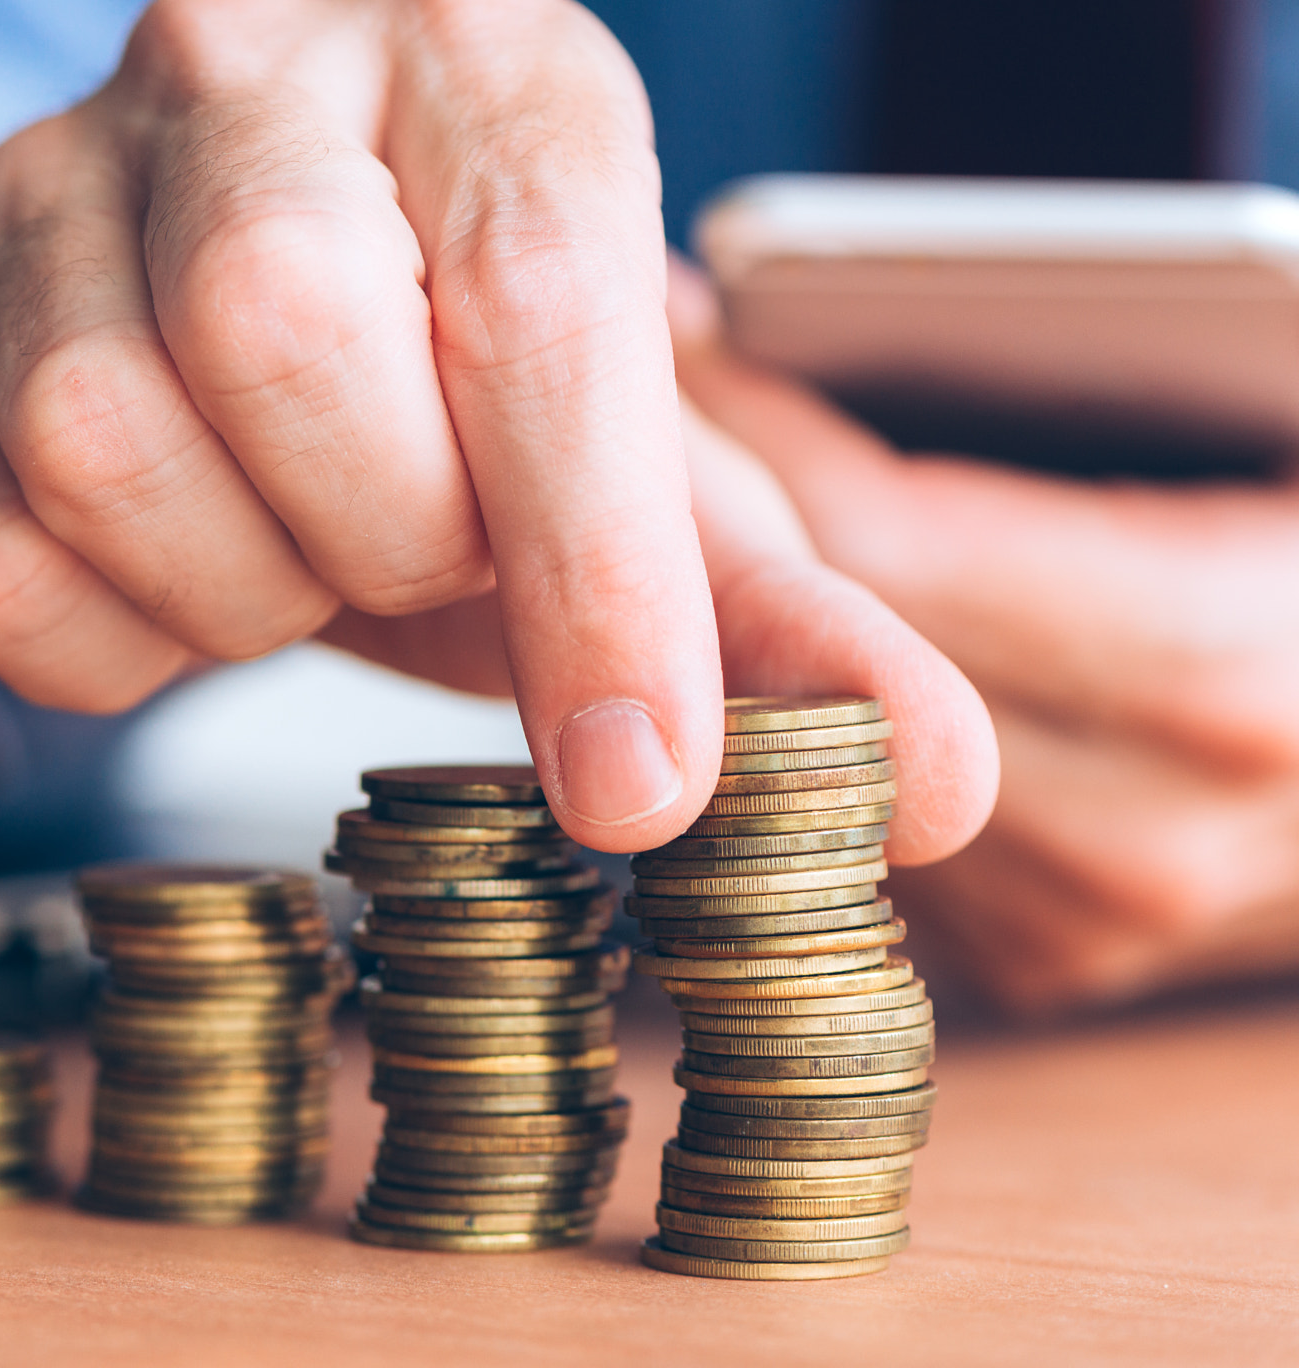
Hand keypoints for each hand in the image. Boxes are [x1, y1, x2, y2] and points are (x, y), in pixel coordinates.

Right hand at [0, 0, 994, 858]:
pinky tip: (167, 577)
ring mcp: (30, 175)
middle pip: (277, 331)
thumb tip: (923, 784)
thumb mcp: (638, 471)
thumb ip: (775, 613)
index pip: (533, 292)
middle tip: (410, 545)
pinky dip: (97, 644)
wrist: (240, 295)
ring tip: (287, 547)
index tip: (640, 780)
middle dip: (378, 531)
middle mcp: (233, 61)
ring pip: (101, 445)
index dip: (595, 563)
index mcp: (471, 56)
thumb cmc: (458, 385)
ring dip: (233, 590)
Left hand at [671, 264, 1298, 1010]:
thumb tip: (820, 308)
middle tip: (619, 446)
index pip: (878, 548)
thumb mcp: (1274, 418)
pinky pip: (852, 844)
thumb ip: (1090, 382)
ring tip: (671, 536)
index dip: (748, 442)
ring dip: (727, 653)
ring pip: (803, 772)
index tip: (665, 352)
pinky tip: (754, 659)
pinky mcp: (1042, 970)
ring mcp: (1080, 925)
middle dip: (702, 550)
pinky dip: (790, 742)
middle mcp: (1138, 827)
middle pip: (810, 673)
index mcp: (1211, 661)